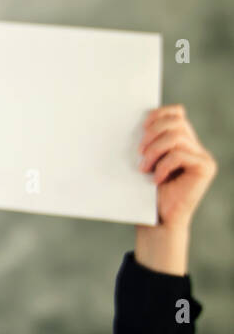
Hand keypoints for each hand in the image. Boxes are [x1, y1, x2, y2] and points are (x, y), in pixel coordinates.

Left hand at [134, 105, 216, 275]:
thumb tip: (128, 119)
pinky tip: (156, 179)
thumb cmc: (145, 192)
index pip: (176, 113)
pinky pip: (181, 154)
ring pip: (176, 136)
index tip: (140, 125)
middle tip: (138, 151)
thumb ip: (144, 142)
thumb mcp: (142, 162)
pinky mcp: (205, 168)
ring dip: (154, 150)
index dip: (158, 114)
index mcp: (179, 141)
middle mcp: (194, 146)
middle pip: (176, 121)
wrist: (157, 220)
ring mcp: (202, 156)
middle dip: (153, 132)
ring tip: (143, 168)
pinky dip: (163, 165)